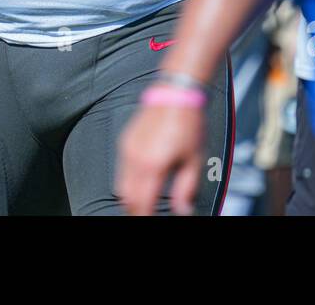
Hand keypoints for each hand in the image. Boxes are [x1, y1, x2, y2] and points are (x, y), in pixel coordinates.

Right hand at [115, 98, 205, 215]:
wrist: (175, 94)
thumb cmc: (187, 124)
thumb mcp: (193, 160)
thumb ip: (186, 189)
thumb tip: (182, 210)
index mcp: (153, 166)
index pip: (142, 203)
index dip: (145, 217)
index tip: (151, 221)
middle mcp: (135, 159)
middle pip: (127, 198)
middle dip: (135, 211)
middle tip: (146, 215)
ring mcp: (127, 150)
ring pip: (121, 186)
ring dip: (130, 199)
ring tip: (142, 205)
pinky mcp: (126, 142)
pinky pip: (121, 170)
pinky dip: (127, 183)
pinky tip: (139, 185)